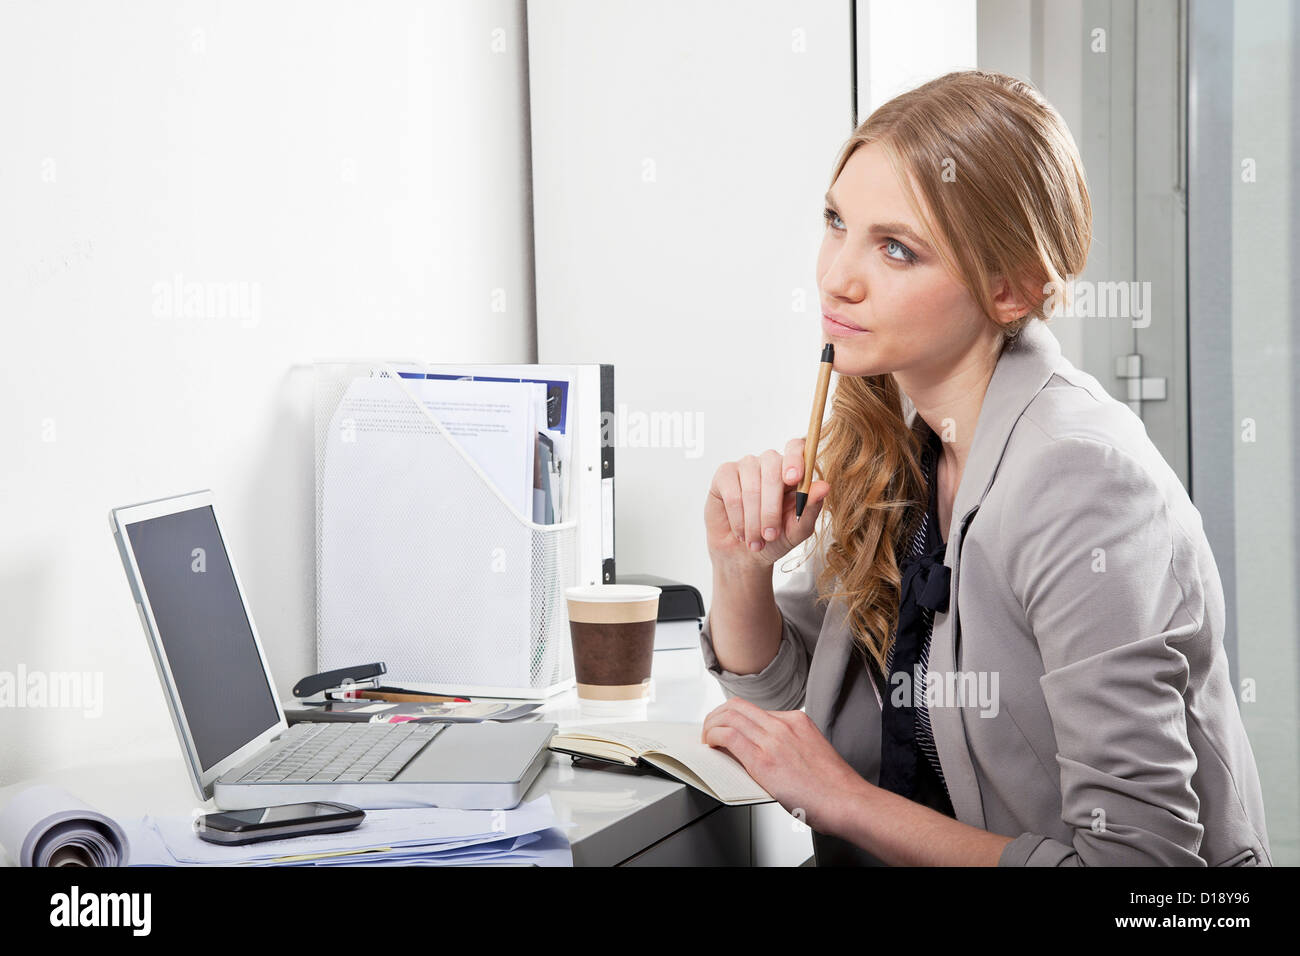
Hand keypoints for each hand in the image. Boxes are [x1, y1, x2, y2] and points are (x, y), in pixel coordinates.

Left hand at [700, 697, 864, 833]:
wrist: (848, 802)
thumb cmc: (835, 788)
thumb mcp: (811, 753)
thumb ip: (788, 747)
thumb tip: (765, 754)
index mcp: (797, 721)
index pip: (755, 710)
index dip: (735, 717)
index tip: (727, 727)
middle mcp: (784, 724)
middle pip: (738, 706)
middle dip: (717, 716)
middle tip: (710, 730)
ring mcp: (773, 739)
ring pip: (730, 717)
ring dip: (711, 726)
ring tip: (707, 739)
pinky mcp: (764, 759)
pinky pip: (729, 736)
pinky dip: (714, 736)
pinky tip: (712, 745)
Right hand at [704, 437, 830, 570]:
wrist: (746, 555)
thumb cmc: (775, 538)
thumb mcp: (798, 530)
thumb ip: (811, 508)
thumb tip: (824, 487)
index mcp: (793, 470)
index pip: (796, 447)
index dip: (795, 459)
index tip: (793, 479)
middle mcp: (769, 463)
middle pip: (772, 468)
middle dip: (772, 508)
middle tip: (771, 535)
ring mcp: (746, 466)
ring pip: (752, 486)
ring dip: (754, 519)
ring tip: (756, 541)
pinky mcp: (725, 475)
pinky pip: (732, 493)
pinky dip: (738, 518)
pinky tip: (741, 532)